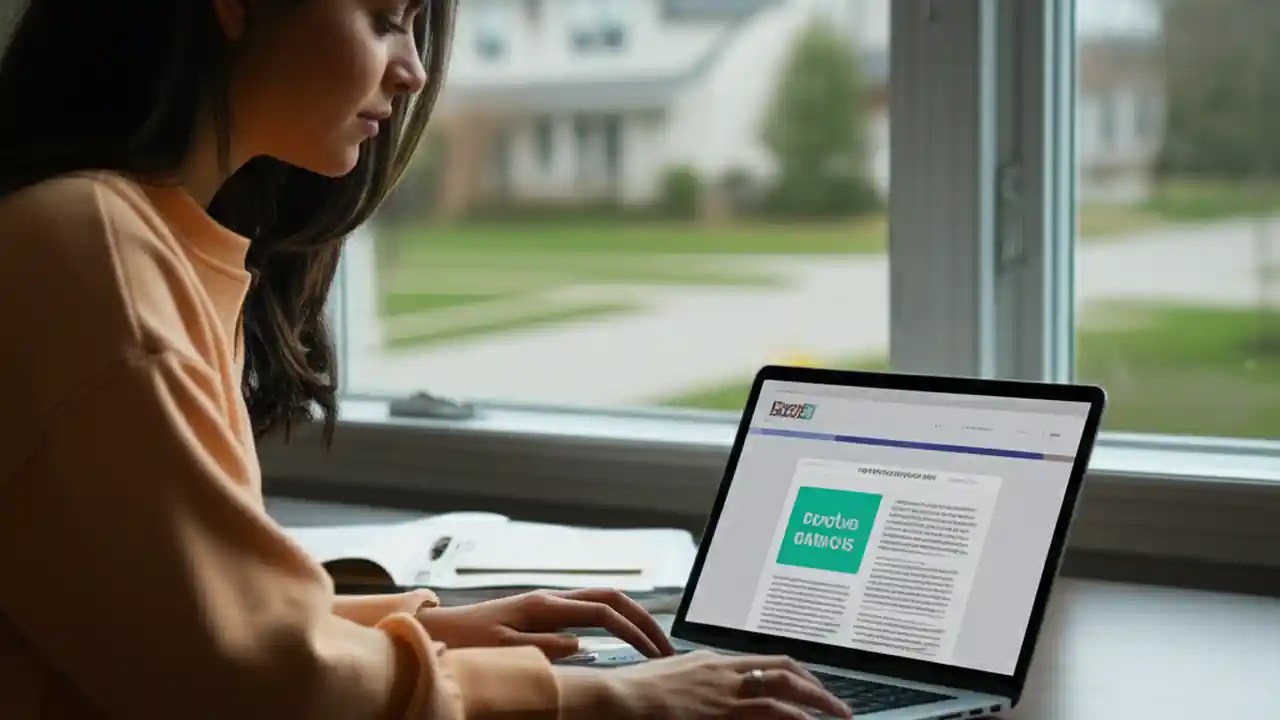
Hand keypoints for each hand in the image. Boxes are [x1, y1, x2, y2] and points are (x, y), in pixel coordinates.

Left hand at [415, 587, 675, 659]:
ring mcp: (548, 603)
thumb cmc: (464, 641)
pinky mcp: (543, 613)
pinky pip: (589, 611)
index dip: (634, 633)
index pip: (604, 613)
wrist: (437, 630)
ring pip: (604, 600)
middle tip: (666, 647)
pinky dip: (614, 622)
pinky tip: (621, 641)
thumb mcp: (502, 650)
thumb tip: (581, 644)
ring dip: (632, 619)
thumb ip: (543, 646)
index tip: (655, 656)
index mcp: (544, 605)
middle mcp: (551, 598)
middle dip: (644, 620)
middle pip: (613, 597)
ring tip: (652, 644)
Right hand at [561, 650, 852, 719]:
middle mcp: (723, 671)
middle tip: (838, 706)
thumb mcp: (670, 681)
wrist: (615, 698)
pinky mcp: (720, 712)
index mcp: (711, 662)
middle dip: (816, 687)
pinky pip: (768, 715)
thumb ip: (695, 684)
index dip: (795, 675)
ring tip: (839, 716)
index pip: (764, 663)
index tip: (812, 687)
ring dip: (817, 703)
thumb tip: (705, 698)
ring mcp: (723, 691)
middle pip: (783, 671)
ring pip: (784, 691)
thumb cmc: (631, 695)